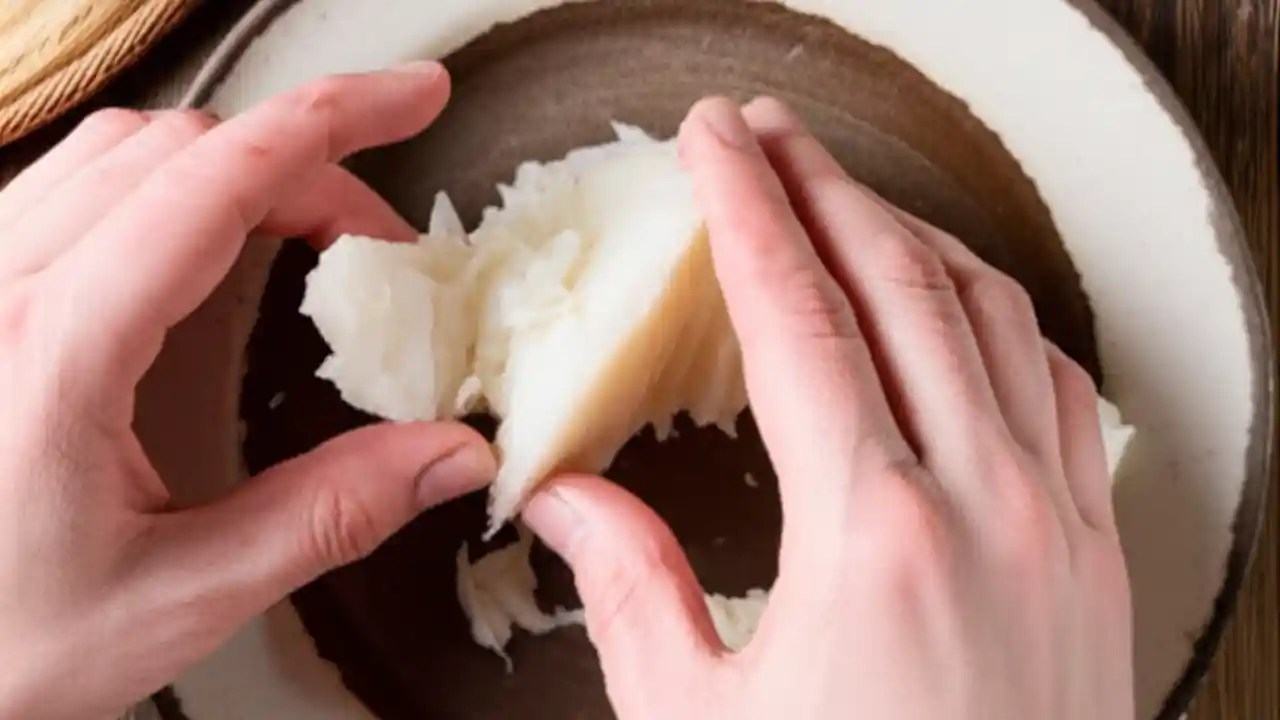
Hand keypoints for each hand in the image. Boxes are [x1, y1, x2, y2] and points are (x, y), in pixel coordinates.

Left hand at [0, 63, 494, 719]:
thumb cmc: (2, 643)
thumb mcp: (183, 593)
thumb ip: (328, 515)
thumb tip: (448, 455)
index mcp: (56, 351)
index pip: (215, 184)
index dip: (329, 123)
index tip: (412, 100)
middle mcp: (1, 291)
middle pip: (180, 148)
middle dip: (305, 159)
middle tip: (381, 237)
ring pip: (122, 148)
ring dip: (238, 162)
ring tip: (312, 222)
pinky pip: (74, 179)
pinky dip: (172, 179)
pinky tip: (209, 228)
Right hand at [522, 98, 1133, 718]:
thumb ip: (627, 591)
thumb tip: (561, 504)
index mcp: (871, 534)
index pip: (795, 311)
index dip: (746, 206)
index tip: (714, 140)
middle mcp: (983, 503)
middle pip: (897, 280)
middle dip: (821, 184)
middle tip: (765, 133)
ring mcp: (1057, 522)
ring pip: (989, 313)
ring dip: (909, 234)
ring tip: (846, 197)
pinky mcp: (1095, 554)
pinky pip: (1058, 384)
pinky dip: (997, 316)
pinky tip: (957, 308)